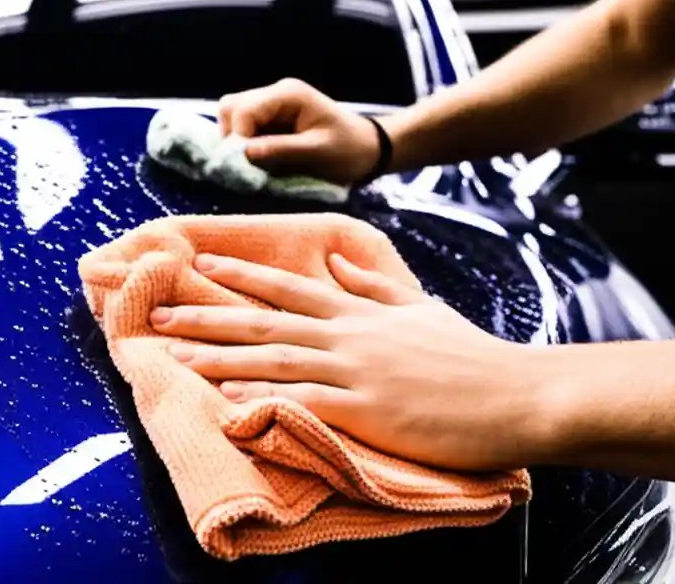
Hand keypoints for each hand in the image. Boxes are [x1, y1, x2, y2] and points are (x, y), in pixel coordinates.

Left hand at [149, 253, 554, 470]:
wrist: (515, 393)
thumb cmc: (470, 357)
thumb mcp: (421, 310)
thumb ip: (376, 288)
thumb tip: (341, 264)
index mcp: (361, 313)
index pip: (290, 287)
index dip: (242, 275)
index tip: (202, 263)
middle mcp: (350, 335)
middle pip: (266, 320)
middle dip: (208, 315)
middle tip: (160, 312)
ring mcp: (356, 372)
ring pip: (274, 358)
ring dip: (220, 355)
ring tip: (177, 352)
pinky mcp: (368, 411)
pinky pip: (304, 401)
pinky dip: (264, 398)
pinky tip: (228, 398)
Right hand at [218, 78, 379, 183]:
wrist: (368, 149)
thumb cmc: (349, 150)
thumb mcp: (318, 153)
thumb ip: (280, 150)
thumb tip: (242, 154)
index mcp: (288, 95)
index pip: (244, 109)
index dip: (236, 138)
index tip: (242, 167)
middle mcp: (275, 94)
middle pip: (231, 107)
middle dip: (231, 138)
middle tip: (244, 165)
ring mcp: (271, 106)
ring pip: (232, 117)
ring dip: (235, 142)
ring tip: (252, 165)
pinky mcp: (270, 119)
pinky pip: (243, 128)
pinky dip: (244, 145)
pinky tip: (258, 161)